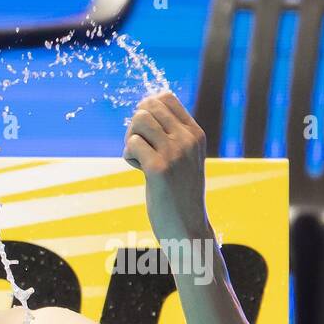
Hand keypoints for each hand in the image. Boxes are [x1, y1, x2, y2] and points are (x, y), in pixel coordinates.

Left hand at [122, 90, 209, 239]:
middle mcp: (187, 138)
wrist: (187, 226)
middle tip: (139, 147)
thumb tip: (145, 107)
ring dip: (131, 139)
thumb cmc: (179, 193)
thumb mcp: (184, 158)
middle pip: (148, 106)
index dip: (146, 110)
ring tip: (140, 159)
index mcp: (195, 133)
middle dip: (135, 125)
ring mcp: (175, 152)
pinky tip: (140, 170)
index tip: (146, 133)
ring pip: (138, 121)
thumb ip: (172, 135)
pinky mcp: (159, 169)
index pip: (165, 98)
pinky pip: (132, 144)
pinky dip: (128, 156)